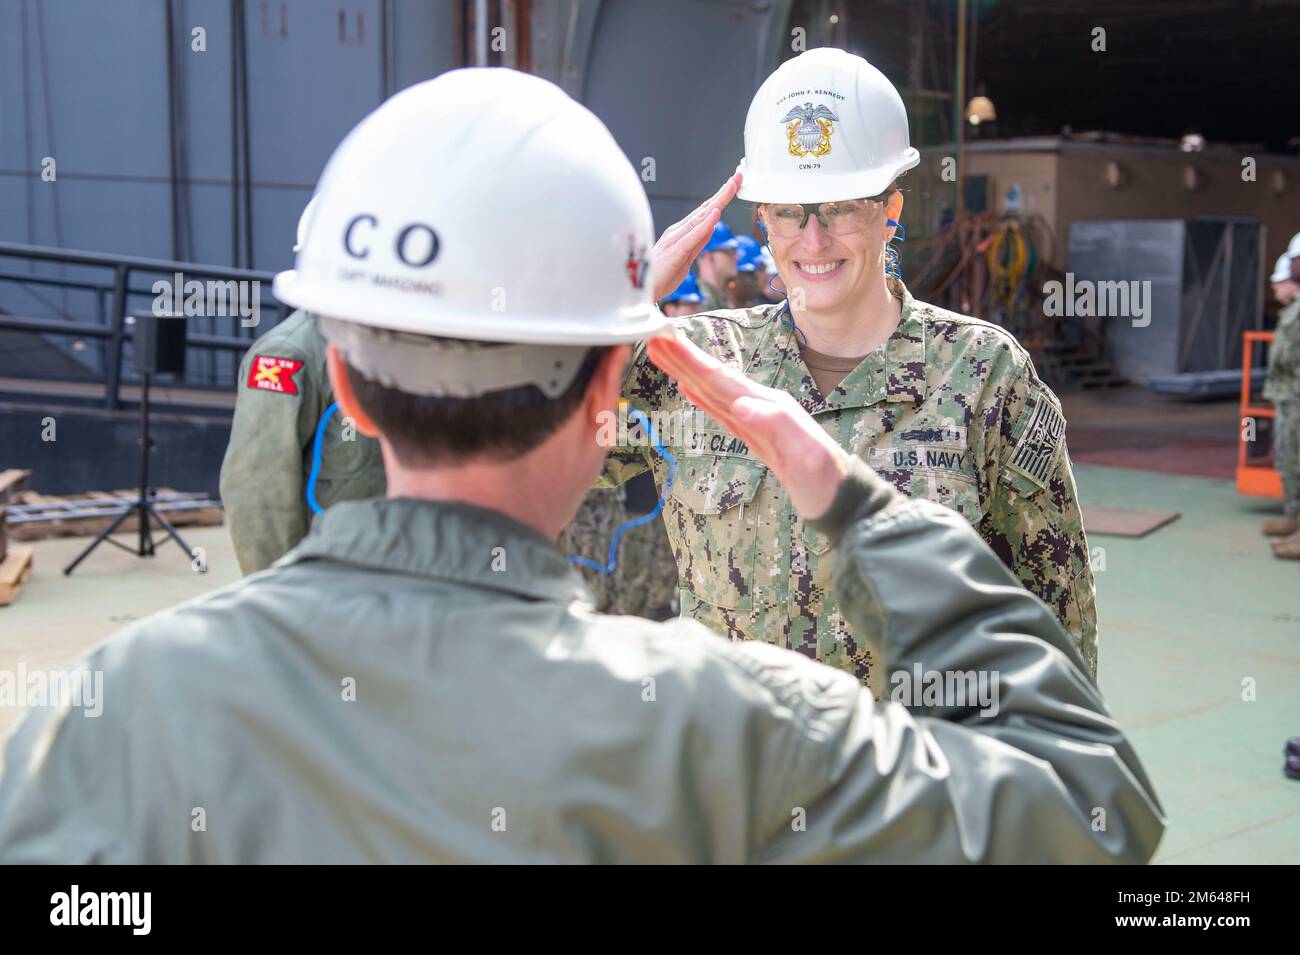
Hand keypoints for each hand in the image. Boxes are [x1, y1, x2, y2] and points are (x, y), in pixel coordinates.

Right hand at [646, 332, 848, 519]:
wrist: (842, 501)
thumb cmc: (826, 481)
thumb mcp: (806, 455)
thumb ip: (777, 425)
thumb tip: (741, 405)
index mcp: (769, 406)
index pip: (722, 379)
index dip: (691, 361)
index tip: (664, 341)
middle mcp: (763, 407)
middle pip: (715, 379)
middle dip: (684, 359)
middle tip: (653, 339)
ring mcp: (759, 421)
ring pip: (715, 392)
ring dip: (689, 373)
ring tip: (664, 356)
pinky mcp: (756, 438)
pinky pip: (723, 412)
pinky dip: (704, 399)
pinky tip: (691, 390)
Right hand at [650, 173, 742, 301]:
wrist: (640, 292)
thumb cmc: (660, 276)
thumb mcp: (686, 258)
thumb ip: (698, 242)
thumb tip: (711, 226)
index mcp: (680, 233)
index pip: (704, 211)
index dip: (720, 197)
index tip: (734, 184)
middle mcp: (678, 231)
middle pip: (705, 208)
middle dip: (723, 192)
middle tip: (739, 175)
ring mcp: (675, 239)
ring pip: (701, 216)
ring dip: (718, 201)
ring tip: (732, 186)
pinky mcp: (675, 251)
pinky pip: (693, 236)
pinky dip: (705, 224)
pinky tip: (715, 213)